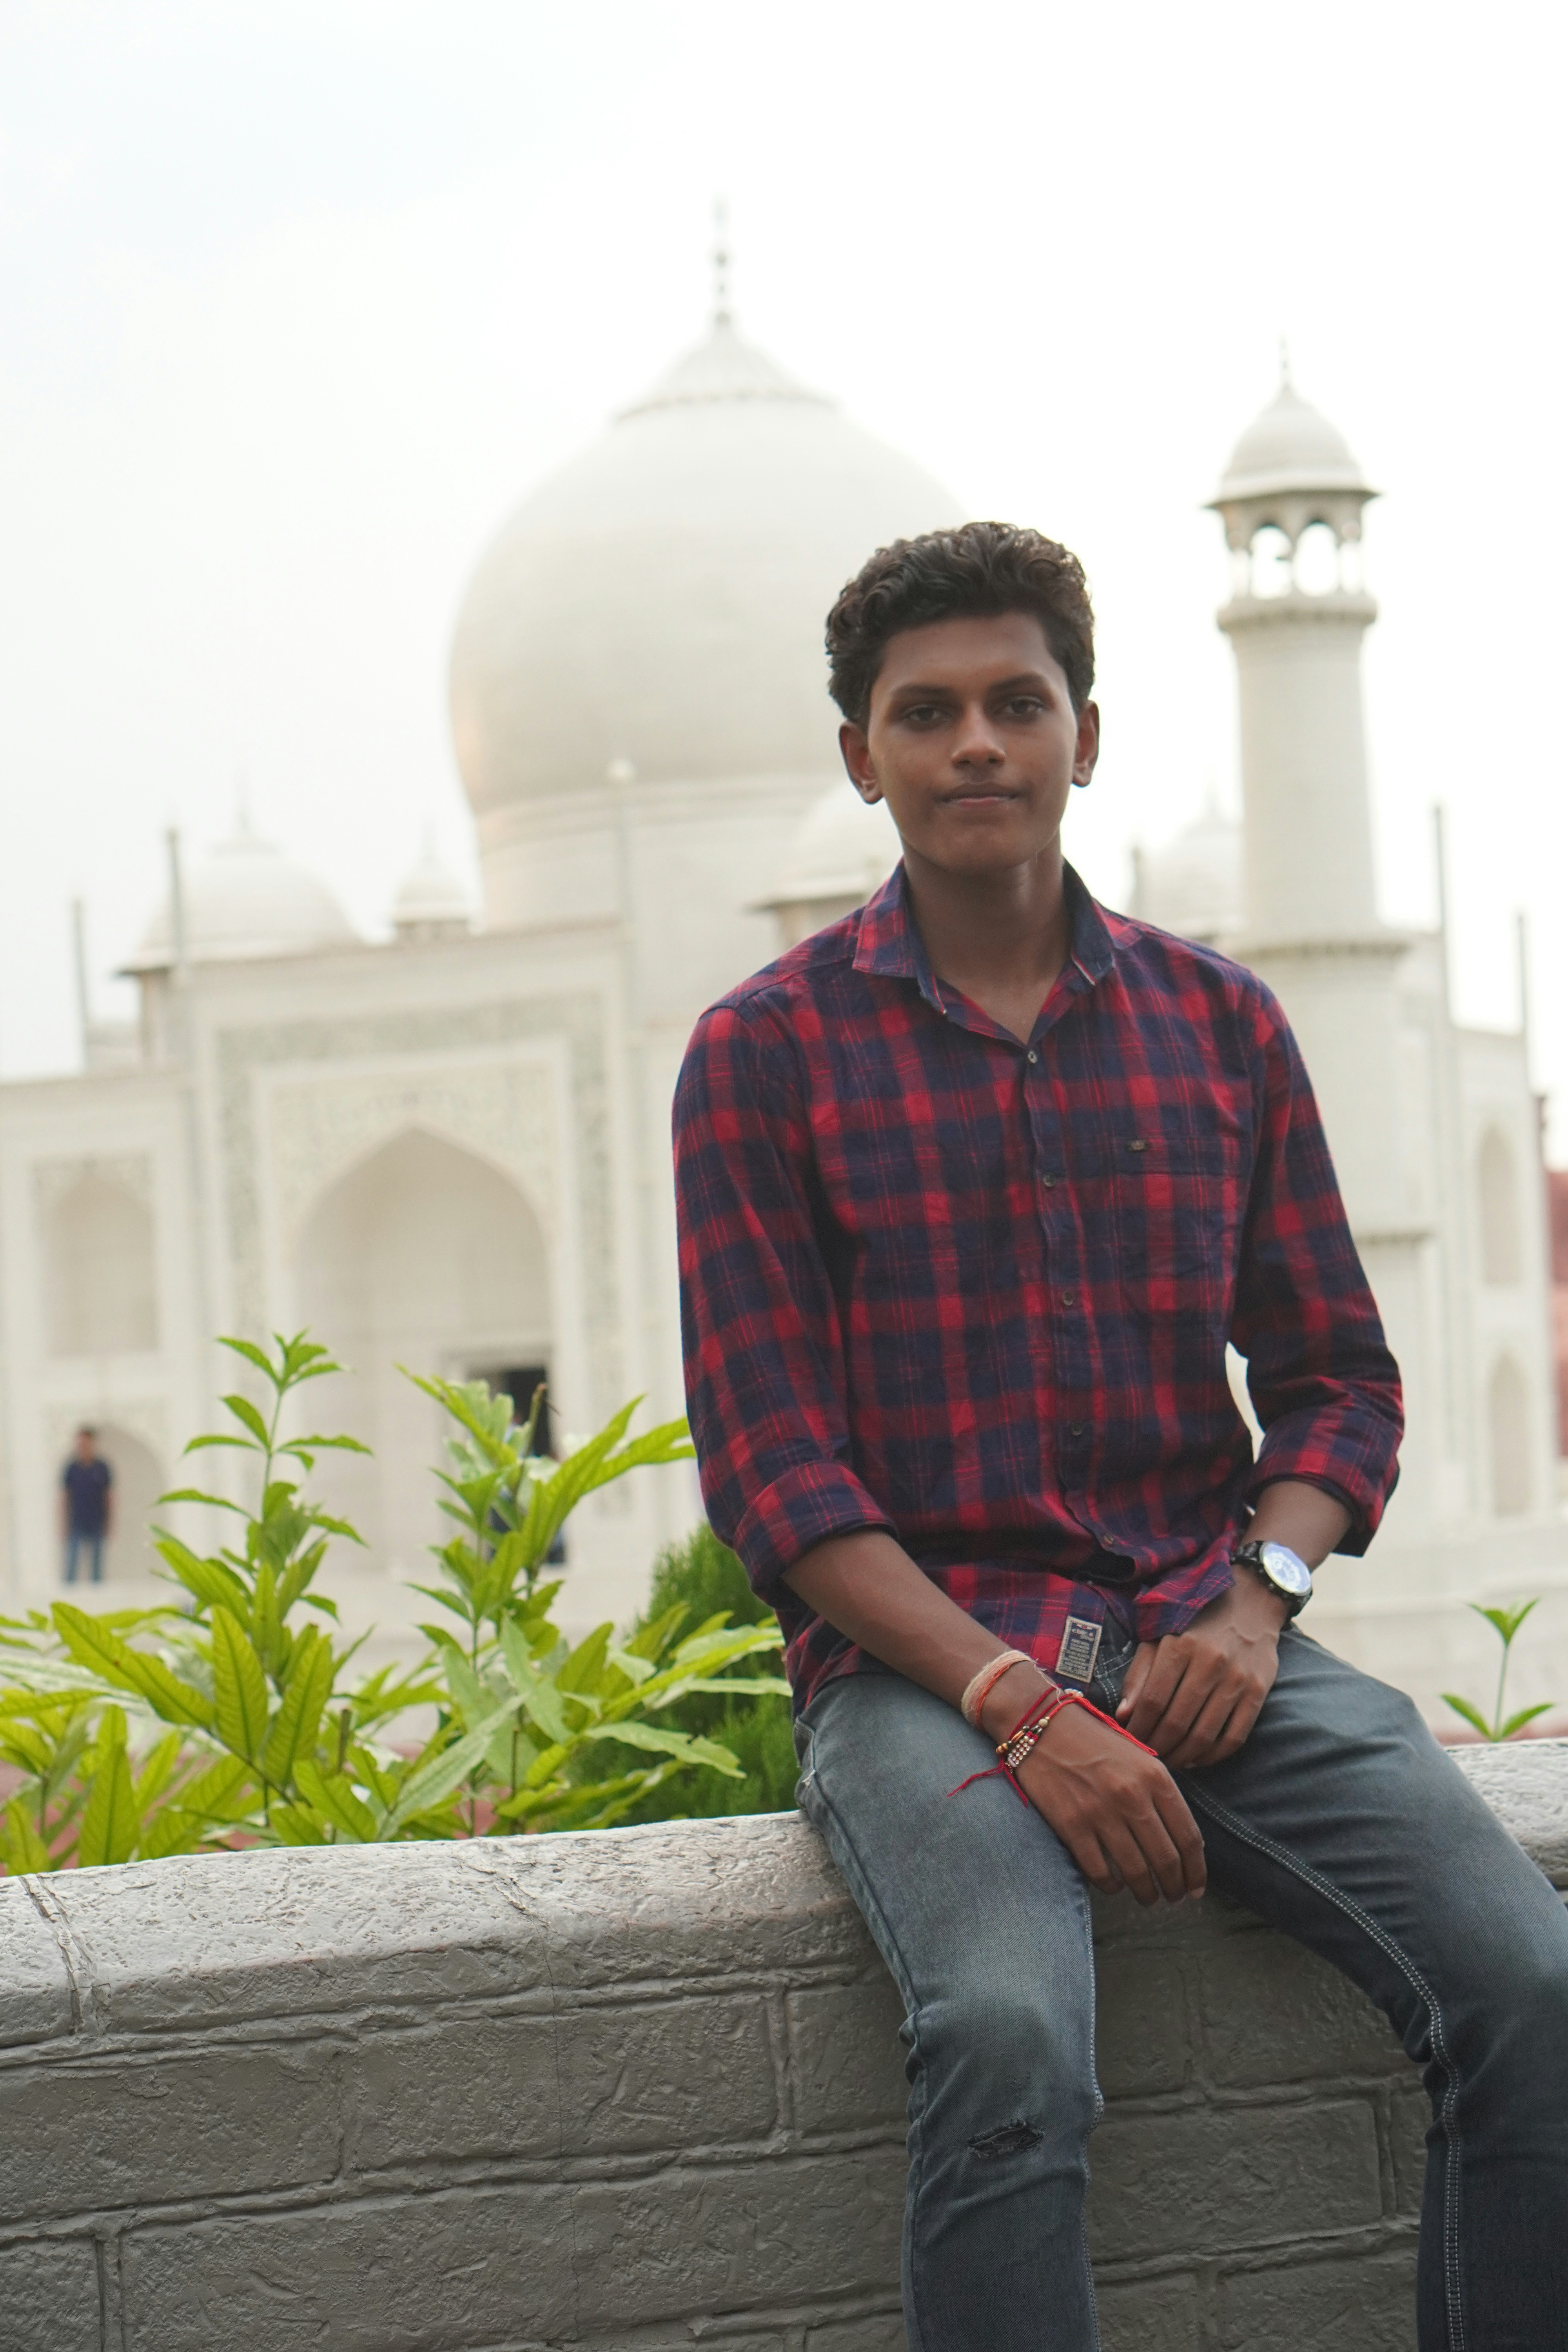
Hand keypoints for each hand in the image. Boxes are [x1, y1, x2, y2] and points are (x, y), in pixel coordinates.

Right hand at [1013, 1699, 1206, 1905]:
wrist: (1041, 1724)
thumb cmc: (1094, 1741)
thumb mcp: (1138, 1757)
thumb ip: (1161, 1792)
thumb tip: (1180, 1840)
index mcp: (1155, 1777)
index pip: (1188, 1837)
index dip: (1196, 1871)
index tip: (1196, 1889)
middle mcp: (1132, 1796)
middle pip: (1166, 1860)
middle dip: (1175, 1888)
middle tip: (1174, 1898)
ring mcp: (1101, 1812)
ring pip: (1136, 1872)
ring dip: (1146, 1893)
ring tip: (1148, 1898)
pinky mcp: (1071, 1825)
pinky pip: (1099, 1871)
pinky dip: (1110, 1886)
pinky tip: (1114, 1886)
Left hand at [1115, 1574, 1285, 1768]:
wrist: (1249, 1604)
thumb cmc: (1196, 1622)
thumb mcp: (1160, 1636)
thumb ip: (1139, 1674)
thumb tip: (1123, 1715)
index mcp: (1180, 1646)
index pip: (1152, 1701)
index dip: (1138, 1728)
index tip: (1130, 1741)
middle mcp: (1210, 1662)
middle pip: (1177, 1722)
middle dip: (1158, 1747)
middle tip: (1148, 1757)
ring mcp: (1237, 1679)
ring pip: (1204, 1735)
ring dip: (1182, 1756)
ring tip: (1169, 1760)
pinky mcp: (1259, 1691)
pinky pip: (1235, 1737)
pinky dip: (1213, 1756)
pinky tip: (1197, 1758)